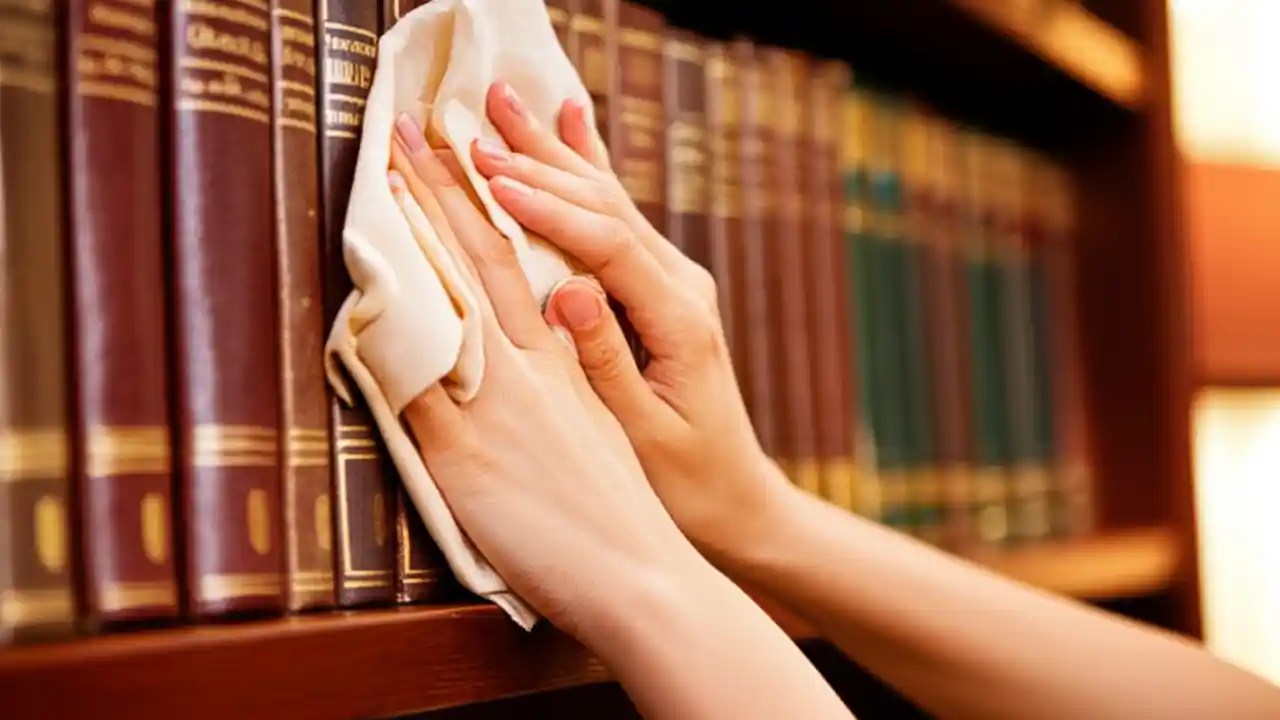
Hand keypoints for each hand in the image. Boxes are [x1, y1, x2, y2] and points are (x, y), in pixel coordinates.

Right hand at [470, 82, 795, 564]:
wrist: (734, 499)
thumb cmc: (683, 480)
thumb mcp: (641, 434)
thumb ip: (604, 360)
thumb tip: (567, 290)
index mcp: (678, 320)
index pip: (606, 246)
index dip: (547, 210)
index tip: (490, 180)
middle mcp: (682, 288)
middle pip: (606, 206)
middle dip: (540, 161)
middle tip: (476, 120)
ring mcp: (674, 283)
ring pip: (608, 202)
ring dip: (554, 153)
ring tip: (506, 101)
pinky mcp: (659, 290)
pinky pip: (613, 220)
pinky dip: (584, 173)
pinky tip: (571, 124)